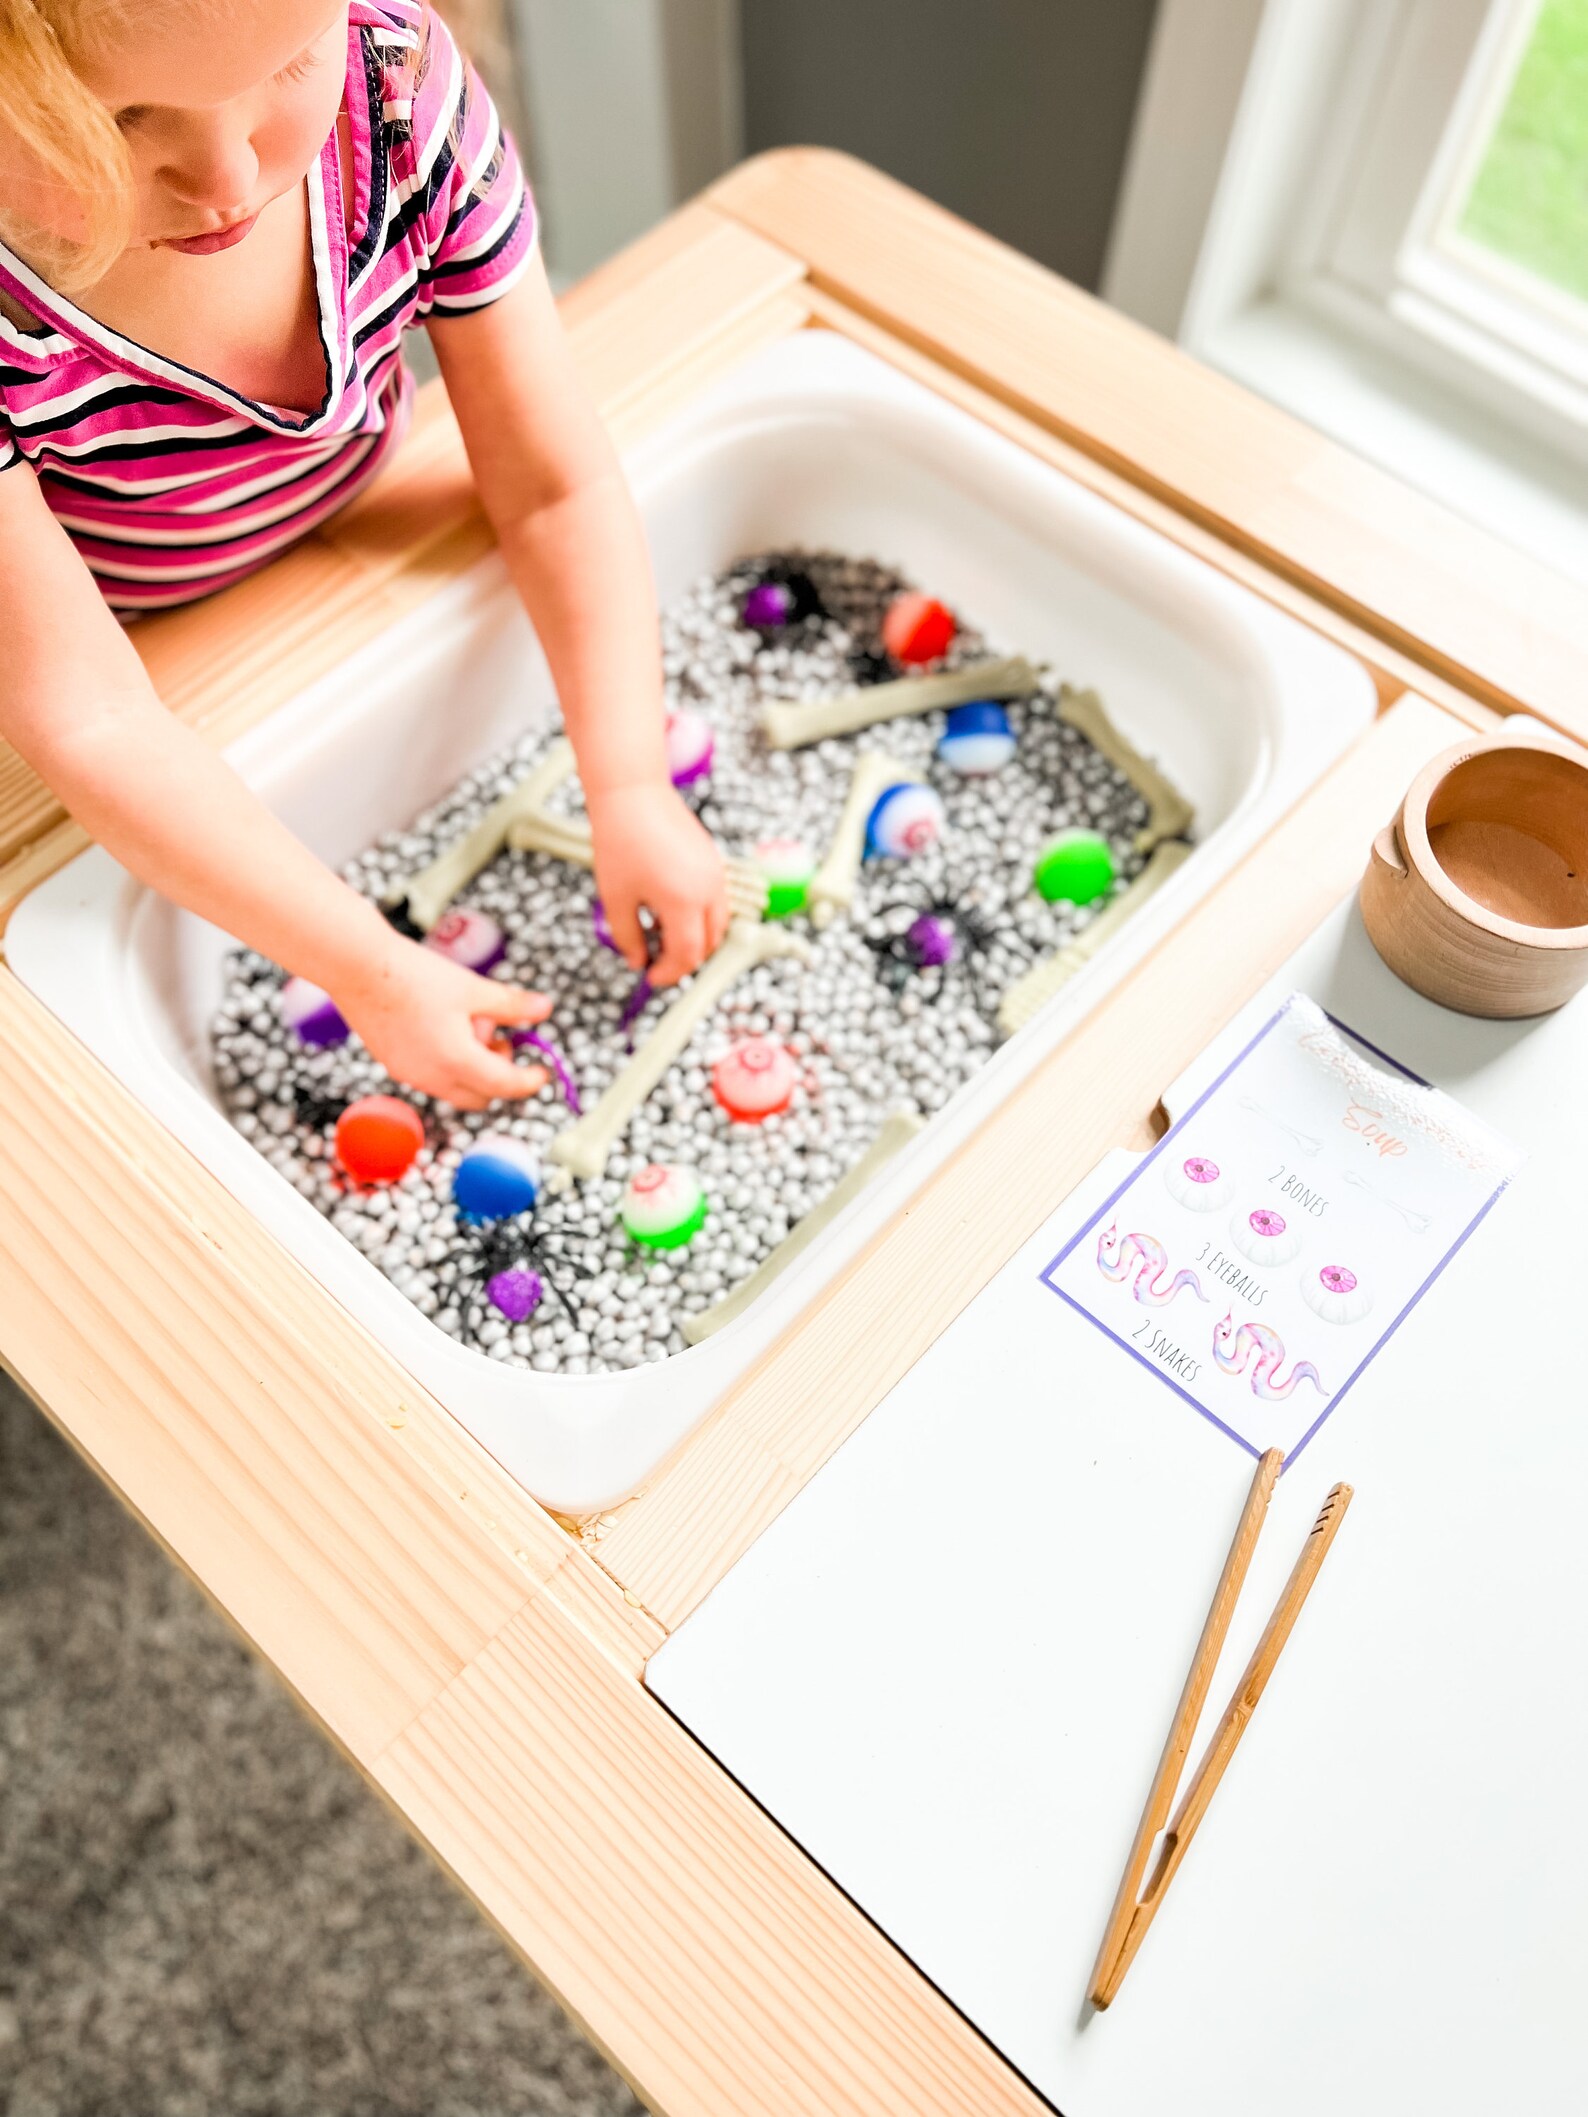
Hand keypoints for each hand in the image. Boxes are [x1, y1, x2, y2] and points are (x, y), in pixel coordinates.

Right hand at [331, 932, 552, 1110]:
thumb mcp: (472, 988)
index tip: (542, 1071)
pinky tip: (442, 1026)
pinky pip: (431, 1077)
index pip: (505, 1086)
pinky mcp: (392, 1065)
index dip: (529, 1081)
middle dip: (498, 1076)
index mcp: (457, 1062)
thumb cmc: (415, 975)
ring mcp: (409, 1075)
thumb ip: (511, 1005)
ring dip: (472, 1069)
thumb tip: (545, 1009)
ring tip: (467, 1024)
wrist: (356, 967)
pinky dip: (448, 1063)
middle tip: (499, 1037)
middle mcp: (432, 1079)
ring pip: (455, 1089)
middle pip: (481, 1097)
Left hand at [587, 780, 729, 984]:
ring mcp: (716, 875)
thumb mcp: (616, 898)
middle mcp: (709, 891)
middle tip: (657, 962)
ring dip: (695, 939)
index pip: (687, 955)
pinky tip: (669, 910)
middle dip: (684, 960)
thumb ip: (628, 937)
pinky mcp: (714, 861)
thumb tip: (638, 961)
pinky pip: (717, 902)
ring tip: (661, 935)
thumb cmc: (620, 842)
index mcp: (684, 902)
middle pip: (708, 944)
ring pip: (718, 924)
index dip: (669, 972)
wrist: (633, 794)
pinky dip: (700, 917)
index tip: (650, 977)